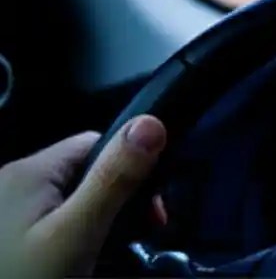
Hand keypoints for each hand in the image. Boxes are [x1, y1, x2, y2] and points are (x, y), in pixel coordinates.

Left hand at [0, 115, 165, 278]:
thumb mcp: (77, 234)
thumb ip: (113, 178)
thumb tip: (152, 121)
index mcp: (27, 171)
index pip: (96, 144)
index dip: (130, 172)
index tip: (151, 215)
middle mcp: (8, 183)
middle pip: (81, 174)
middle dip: (112, 202)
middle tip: (131, 240)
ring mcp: (2, 213)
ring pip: (64, 202)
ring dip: (91, 223)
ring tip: (99, 256)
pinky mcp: (3, 236)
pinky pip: (43, 224)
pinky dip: (65, 239)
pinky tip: (71, 264)